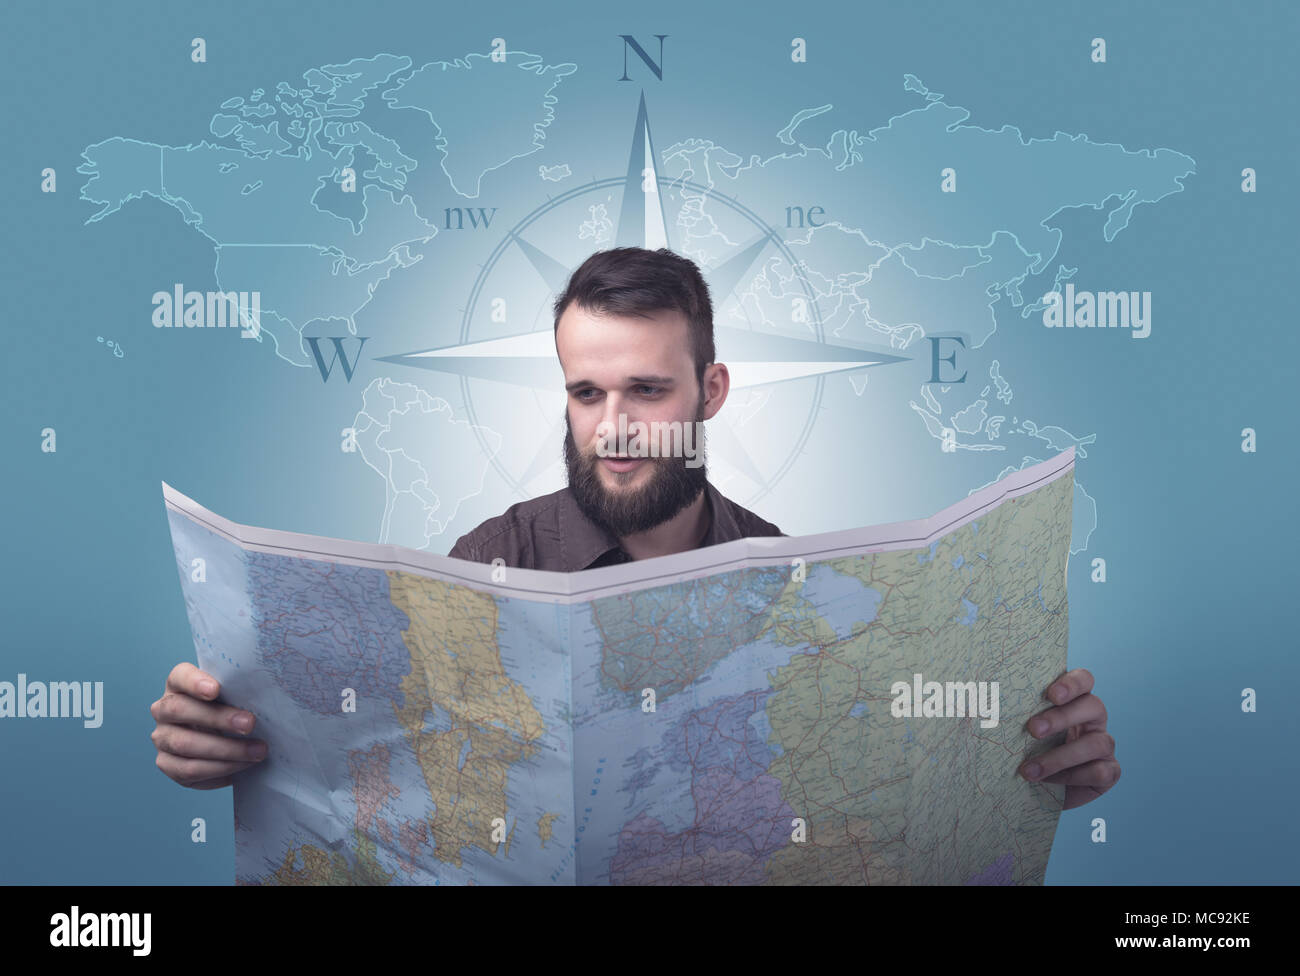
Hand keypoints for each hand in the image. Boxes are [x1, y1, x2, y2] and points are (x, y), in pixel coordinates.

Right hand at [150, 662, 266, 788]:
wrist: (223, 738)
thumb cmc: (232, 708)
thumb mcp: (234, 696)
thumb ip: (240, 692)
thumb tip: (266, 698)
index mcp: (178, 684)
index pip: (180, 676)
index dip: (195, 682)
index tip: (216, 689)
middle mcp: (163, 709)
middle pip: (180, 710)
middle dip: (218, 719)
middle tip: (250, 724)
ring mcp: (161, 738)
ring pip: (185, 745)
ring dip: (225, 750)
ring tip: (257, 752)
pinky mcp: (167, 764)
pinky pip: (189, 770)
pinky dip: (219, 769)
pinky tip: (242, 766)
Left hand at [1018, 667, 1119, 809]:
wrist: (1032, 788)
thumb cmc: (1020, 748)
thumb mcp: (1014, 728)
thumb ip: (1008, 711)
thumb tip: (972, 698)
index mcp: (1073, 699)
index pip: (1084, 679)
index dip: (1072, 683)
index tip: (1050, 694)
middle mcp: (1092, 718)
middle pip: (1093, 706)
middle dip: (1062, 717)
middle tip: (1032, 729)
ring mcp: (1103, 744)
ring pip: (1098, 742)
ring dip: (1060, 757)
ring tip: (1028, 770)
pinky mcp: (1109, 771)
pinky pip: (1101, 771)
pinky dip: (1073, 777)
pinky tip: (1049, 782)